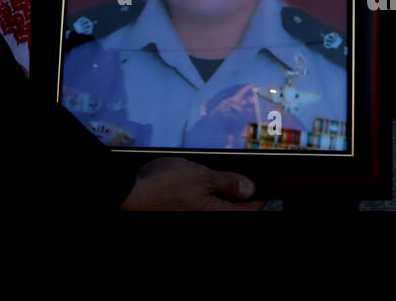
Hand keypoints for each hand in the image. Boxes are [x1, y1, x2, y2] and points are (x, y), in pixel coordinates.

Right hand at [119, 157, 264, 210]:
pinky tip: (198, 182)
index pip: (248, 210)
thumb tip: (249, 189)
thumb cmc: (164, 185)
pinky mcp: (181, 212)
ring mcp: (194, 216)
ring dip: (220, 195)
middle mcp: (206, 219)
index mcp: (216, 214)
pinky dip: (205, 196)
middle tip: (241, 180)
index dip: (259, 198)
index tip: (265, 189)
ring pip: (216, 208)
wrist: (131, 193)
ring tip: (216, 178)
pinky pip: (201, 206)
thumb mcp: (201, 176)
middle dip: (238, 195)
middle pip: (232, 210)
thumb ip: (227, 183)